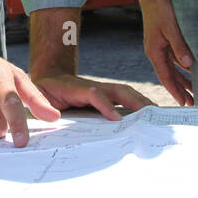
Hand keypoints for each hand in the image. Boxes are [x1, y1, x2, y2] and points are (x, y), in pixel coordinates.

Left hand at [33, 75, 154, 118]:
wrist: (48, 78)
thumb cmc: (42, 91)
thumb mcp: (38, 97)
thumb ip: (41, 106)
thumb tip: (53, 117)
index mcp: (75, 88)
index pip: (94, 94)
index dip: (105, 105)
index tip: (116, 118)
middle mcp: (93, 88)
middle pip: (119, 90)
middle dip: (136, 101)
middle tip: (152, 115)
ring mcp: (101, 92)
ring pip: (126, 94)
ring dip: (143, 103)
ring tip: (159, 117)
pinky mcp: (105, 98)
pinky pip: (124, 101)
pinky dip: (139, 107)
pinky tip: (150, 118)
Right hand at [137, 0, 193, 105]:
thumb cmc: (160, 11)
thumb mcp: (171, 29)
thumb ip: (179, 46)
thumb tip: (188, 64)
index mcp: (154, 52)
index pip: (166, 77)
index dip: (175, 90)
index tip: (183, 102)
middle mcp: (156, 52)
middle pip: (169, 76)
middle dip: (180, 89)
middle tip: (191, 102)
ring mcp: (159, 47)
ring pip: (172, 68)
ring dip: (182, 79)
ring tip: (193, 91)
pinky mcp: (164, 41)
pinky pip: (174, 59)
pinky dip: (182, 67)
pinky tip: (190, 70)